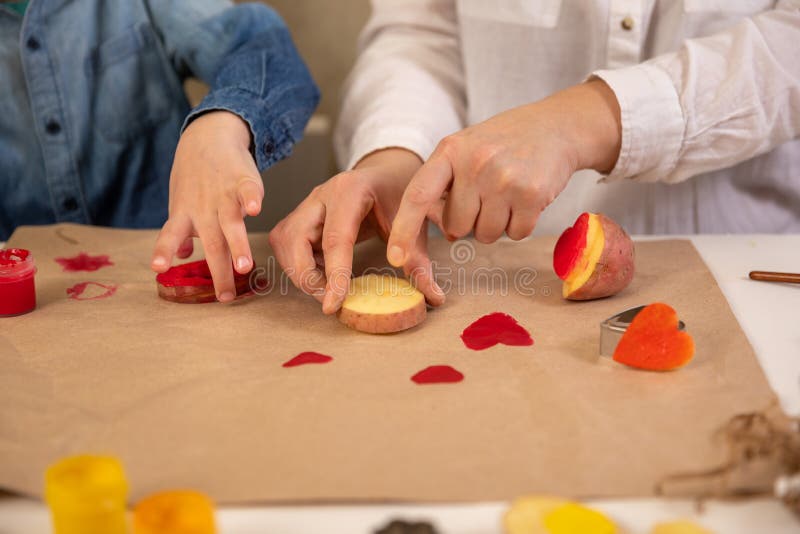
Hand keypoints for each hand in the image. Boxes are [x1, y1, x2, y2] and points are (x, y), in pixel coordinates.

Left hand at [150, 111, 262, 301]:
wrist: (208, 136)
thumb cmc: (194, 175)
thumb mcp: (180, 203)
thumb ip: (183, 231)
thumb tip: (183, 257)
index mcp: (185, 213)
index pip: (170, 235)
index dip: (164, 251)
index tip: (158, 268)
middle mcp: (203, 207)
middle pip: (211, 243)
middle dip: (219, 270)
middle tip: (225, 296)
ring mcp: (223, 194)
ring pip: (230, 224)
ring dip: (238, 245)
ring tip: (244, 268)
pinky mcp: (243, 180)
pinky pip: (248, 190)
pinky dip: (251, 199)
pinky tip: (256, 210)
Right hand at [269, 148, 445, 313]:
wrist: (387, 172)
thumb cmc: (399, 194)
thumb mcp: (413, 222)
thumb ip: (418, 260)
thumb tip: (432, 297)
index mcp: (349, 191)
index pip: (334, 239)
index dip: (334, 276)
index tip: (334, 305)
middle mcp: (320, 195)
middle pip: (294, 240)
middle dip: (306, 277)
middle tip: (331, 300)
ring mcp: (306, 204)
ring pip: (284, 243)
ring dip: (300, 272)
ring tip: (328, 287)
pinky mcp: (300, 216)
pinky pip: (287, 246)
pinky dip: (300, 266)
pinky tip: (325, 274)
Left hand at [386, 80, 621, 267]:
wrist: (555, 126)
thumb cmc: (503, 143)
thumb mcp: (466, 149)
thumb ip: (447, 186)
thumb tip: (447, 234)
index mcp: (449, 150)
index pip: (417, 196)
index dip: (403, 229)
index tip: (394, 257)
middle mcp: (474, 163)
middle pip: (455, 226)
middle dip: (469, 220)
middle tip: (488, 193)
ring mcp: (503, 178)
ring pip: (484, 235)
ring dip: (496, 224)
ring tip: (508, 193)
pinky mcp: (531, 194)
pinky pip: (515, 234)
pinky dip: (520, 225)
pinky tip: (526, 198)